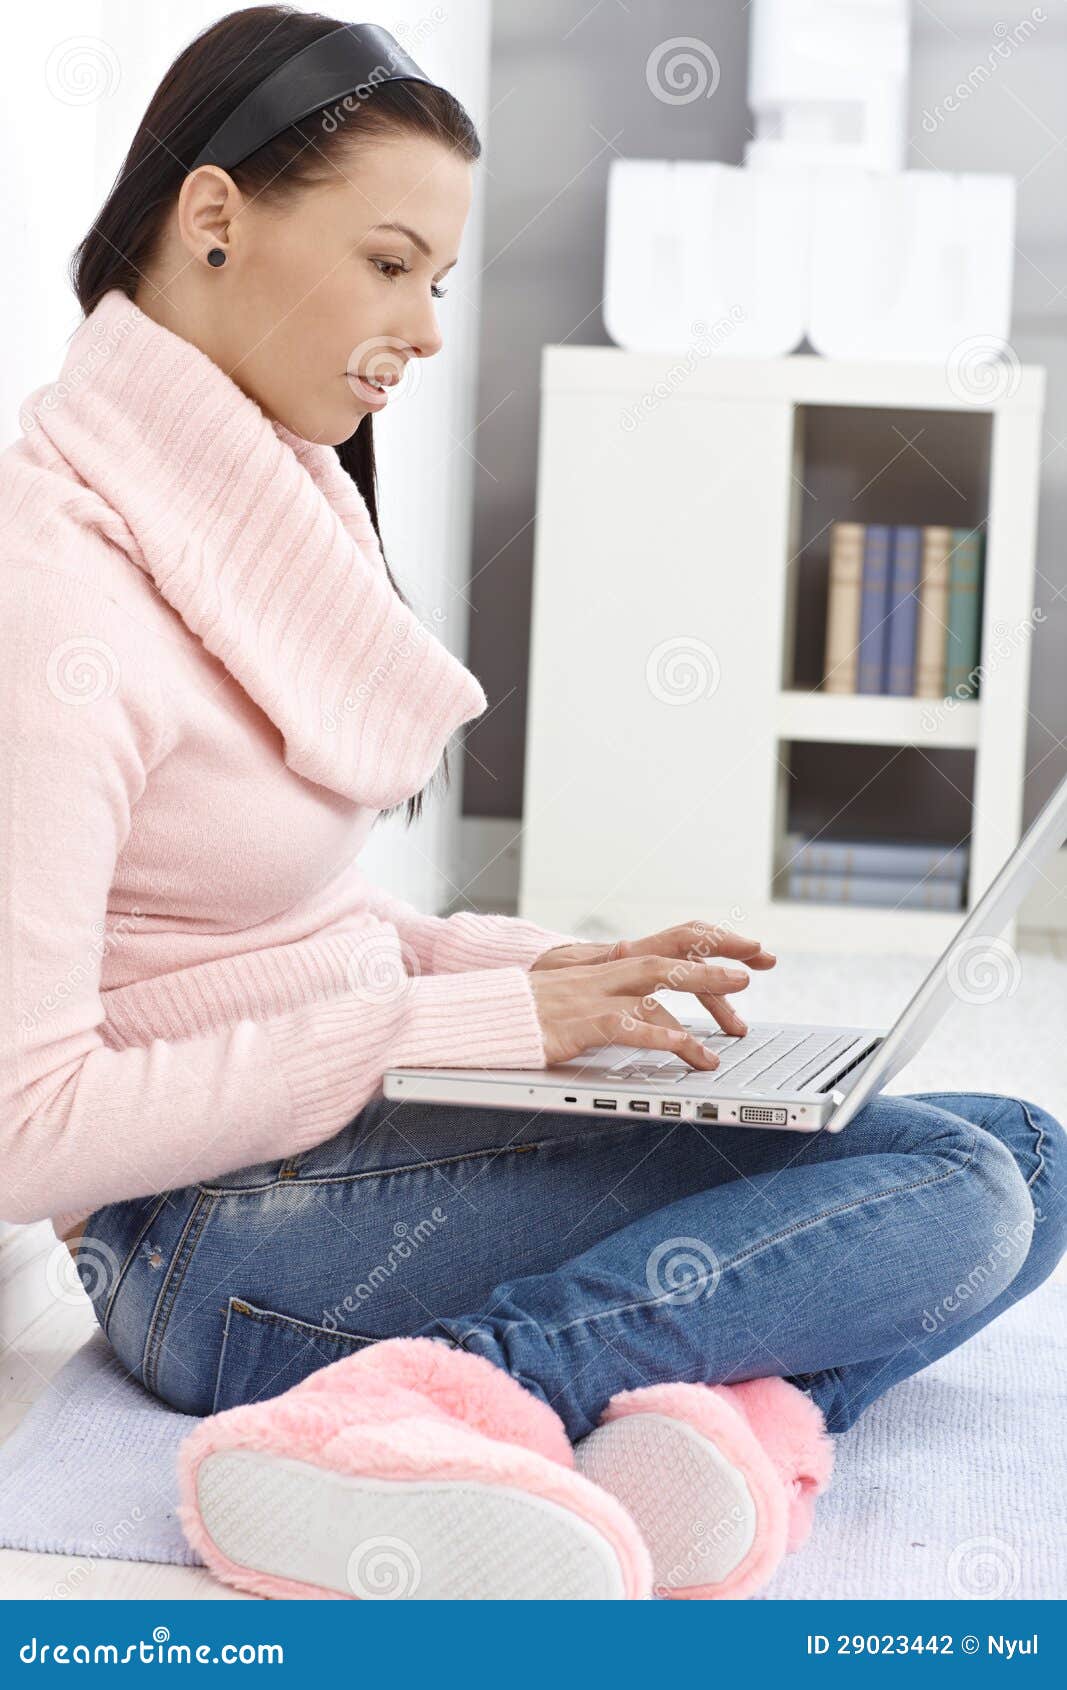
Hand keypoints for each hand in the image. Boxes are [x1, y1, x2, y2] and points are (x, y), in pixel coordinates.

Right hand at [530, 919, 775, 1037]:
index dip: (709, 944)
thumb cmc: (530, 1010)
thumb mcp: (576, 994)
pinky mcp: (581, 1023)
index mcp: (607, 965)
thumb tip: (647, 1001)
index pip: (667, 944)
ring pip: (657, 985)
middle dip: (713, 962)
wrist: (487, 1016)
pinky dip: (662, 1038)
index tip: (746, 951)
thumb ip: (611, 992)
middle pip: (670, 958)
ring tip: (737, 1017)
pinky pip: (629, 1026)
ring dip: (701, 993)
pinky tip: (688, 1050)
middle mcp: (605, 973)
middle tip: (753, 970)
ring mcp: (593, 996)